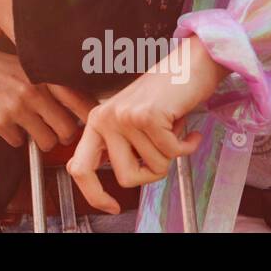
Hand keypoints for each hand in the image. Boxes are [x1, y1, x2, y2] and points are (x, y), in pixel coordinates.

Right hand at [0, 40, 80, 150]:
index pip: (82, 102)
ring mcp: (17, 107)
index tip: (86, 122)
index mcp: (46, 75)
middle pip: (68, 130)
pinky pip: (19, 143)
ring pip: (46, 142)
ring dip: (41, 141)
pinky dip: (15, 138)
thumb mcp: (29, 66)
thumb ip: (52, 83)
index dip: (87, 117)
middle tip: (55, 131)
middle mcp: (34, 91)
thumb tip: (81, 105)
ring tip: (31, 128)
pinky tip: (8, 123)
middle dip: (63, 135)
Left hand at [66, 38, 224, 212]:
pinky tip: (188, 129)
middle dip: (151, 172)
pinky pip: (172, 153)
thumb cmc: (165, 95)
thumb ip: (121, 146)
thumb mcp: (132, 122)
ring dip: (172, 153)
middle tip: (164, 151)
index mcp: (97, 121)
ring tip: (173, 128)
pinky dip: (187, 145)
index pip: (79, 167)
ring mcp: (125, 117)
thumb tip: (121, 180)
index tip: (112, 206)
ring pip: (154, 166)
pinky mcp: (148, 116)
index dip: (93, 194)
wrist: (190, 64)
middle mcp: (105, 118)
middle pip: (125, 177)